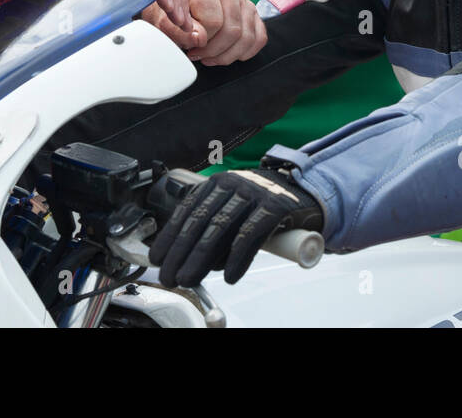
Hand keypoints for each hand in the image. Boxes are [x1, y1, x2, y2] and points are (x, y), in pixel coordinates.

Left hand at [142, 0, 266, 63]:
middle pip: (233, 31)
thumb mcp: (167, 24)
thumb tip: (201, 39)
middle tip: (199, 56)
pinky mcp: (254, 14)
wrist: (181, 11)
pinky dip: (245, 53)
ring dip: (228, 56)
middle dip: (215, 52)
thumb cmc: (175, 17)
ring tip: (210, 58)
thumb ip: (180, 31)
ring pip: (247, 38)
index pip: (214, 23)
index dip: (201, 42)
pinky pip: (259, 39)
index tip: (189, 47)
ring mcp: (244, 1)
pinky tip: (227, 54)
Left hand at [148, 169, 323, 285]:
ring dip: (201, 258)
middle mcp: (233, 183)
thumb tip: (188, 259)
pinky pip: (251, 234)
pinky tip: (229, 276)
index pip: (187, 209)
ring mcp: (254, 192)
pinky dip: (237, 258)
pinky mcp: (275, 206)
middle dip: (181, 251)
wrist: (304, 194)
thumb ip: (214, 229)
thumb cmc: (263, 207)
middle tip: (171, 275)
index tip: (158, 258)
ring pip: (221, 227)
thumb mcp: (233, 210)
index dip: (170, 235)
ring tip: (190, 279)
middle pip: (200, 220)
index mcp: (218, 183)